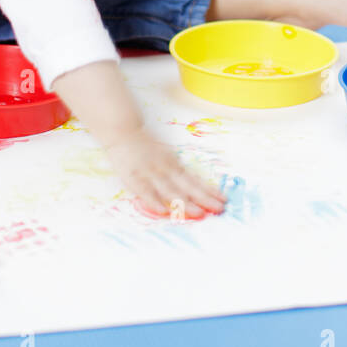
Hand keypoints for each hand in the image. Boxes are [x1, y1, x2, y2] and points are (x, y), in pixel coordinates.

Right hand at [104, 131, 225, 219]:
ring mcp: (150, 173)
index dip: (209, 190)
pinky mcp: (134, 177)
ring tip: (199, 214)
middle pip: (187, 187)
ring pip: (170, 191)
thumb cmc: (146, 148)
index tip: (223, 199)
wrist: (123, 132)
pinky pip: (144, 192)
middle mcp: (165, 169)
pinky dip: (153, 201)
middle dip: (204, 199)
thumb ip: (178, 172)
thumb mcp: (166, 156)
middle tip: (219, 209)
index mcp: (174, 164)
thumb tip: (197, 186)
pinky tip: (163, 212)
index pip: (195, 180)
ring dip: (184, 203)